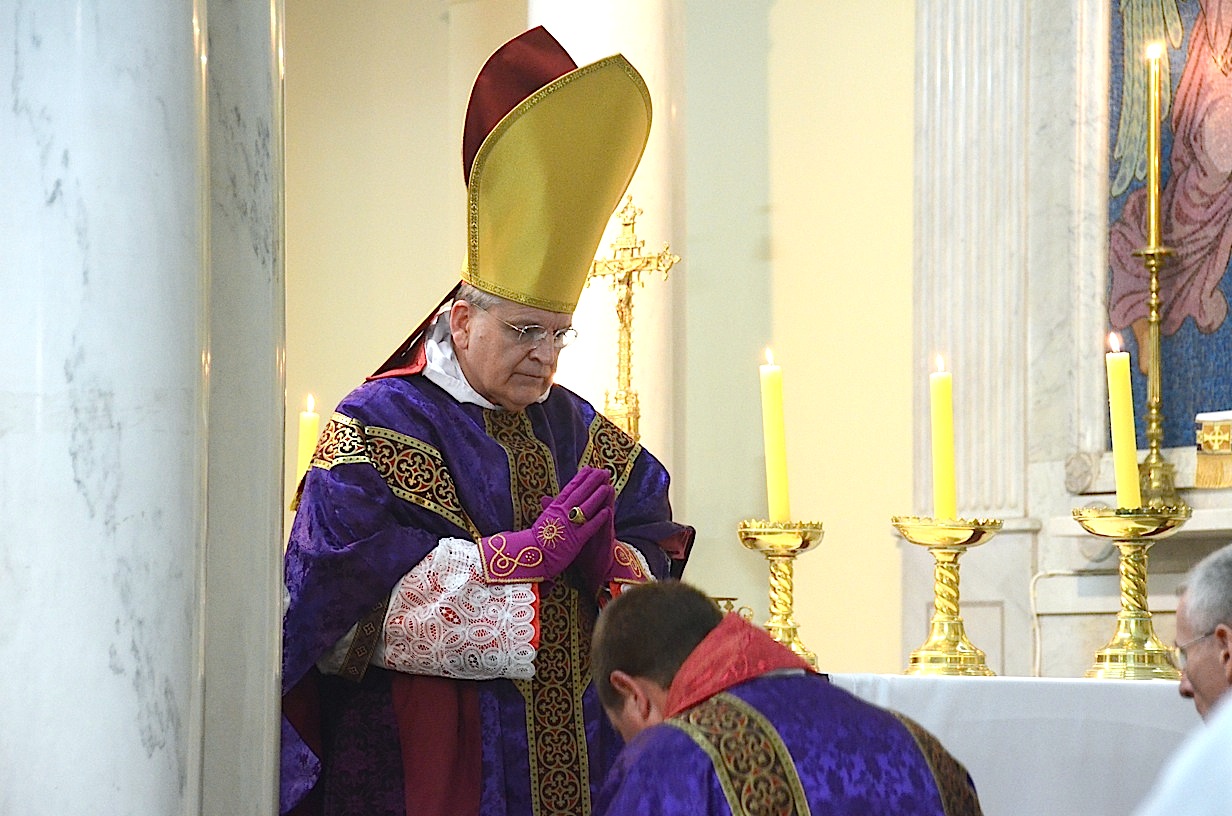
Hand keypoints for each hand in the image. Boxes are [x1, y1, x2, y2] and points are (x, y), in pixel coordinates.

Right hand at [477, 467, 613, 583]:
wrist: (528, 558)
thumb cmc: (535, 540)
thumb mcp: (541, 520)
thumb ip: (548, 508)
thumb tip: (545, 498)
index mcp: (553, 508)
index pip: (569, 489)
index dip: (580, 478)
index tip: (589, 468)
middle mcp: (561, 514)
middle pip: (580, 494)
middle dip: (592, 482)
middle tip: (603, 471)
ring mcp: (569, 526)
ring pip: (586, 508)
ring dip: (597, 496)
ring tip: (608, 485)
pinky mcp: (575, 540)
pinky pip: (588, 527)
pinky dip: (598, 519)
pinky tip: (607, 511)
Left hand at [548, 479, 650, 594]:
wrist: (596, 568)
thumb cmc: (585, 549)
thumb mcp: (570, 531)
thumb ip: (559, 513)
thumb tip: (544, 499)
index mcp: (585, 517)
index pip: (584, 497)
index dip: (586, 484)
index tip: (587, 469)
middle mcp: (595, 521)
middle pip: (596, 500)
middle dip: (599, 486)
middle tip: (601, 471)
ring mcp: (601, 530)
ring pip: (604, 512)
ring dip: (607, 500)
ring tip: (609, 486)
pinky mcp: (604, 542)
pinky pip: (605, 530)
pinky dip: (606, 521)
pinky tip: (608, 511)